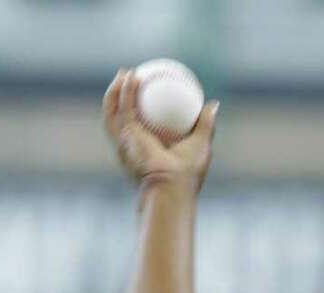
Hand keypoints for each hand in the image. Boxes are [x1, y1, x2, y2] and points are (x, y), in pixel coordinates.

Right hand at [103, 68, 218, 190]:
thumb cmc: (188, 174)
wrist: (173, 187)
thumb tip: (212, 103)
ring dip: (114, 92)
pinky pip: (121, 110)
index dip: (138, 109)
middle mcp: (131, 149)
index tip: (146, 89)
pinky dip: (123, 93)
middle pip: (118, 119)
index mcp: (146, 152)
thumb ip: (205, 123)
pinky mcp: (125, 139)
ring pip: (111, 113)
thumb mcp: (201, 144)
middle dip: (118, 97)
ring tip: (126, 73)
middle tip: (131, 77)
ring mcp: (125, 145)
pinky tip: (130, 77)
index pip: (138, 127)